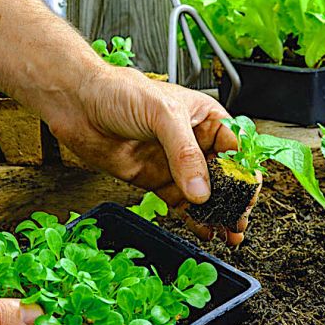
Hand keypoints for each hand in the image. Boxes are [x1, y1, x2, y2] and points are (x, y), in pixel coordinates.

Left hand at [46, 67, 259, 243]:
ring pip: (203, 194)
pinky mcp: (154, 180)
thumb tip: (201, 190)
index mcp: (204, 117)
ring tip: (229, 233)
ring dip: (217, 213)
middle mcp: (192, 142)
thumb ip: (184, 153)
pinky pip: (180, 204)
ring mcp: (173, 163)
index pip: (235, 148)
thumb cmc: (119, 92)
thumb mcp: (162, 114)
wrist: (78, 104)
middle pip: (223, 176)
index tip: (247, 195)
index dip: (244, 172)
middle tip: (240, 220)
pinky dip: (193, 219)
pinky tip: (205, 230)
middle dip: (234, 199)